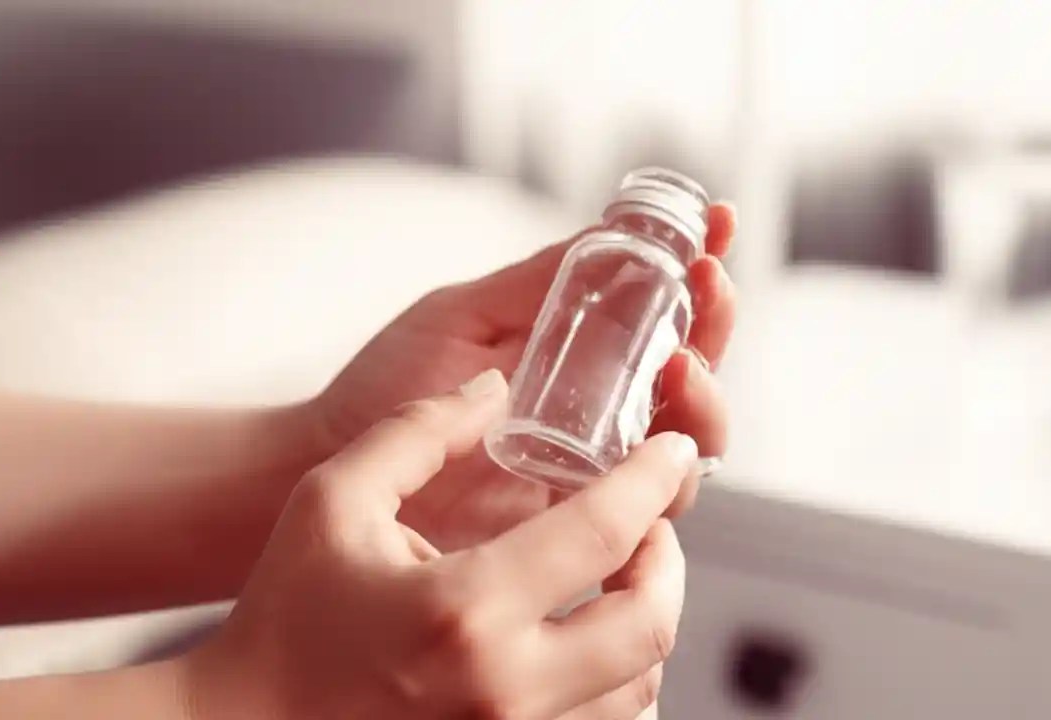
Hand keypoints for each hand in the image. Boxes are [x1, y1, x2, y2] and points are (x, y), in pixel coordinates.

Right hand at [185, 371, 695, 719]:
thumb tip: (495, 390)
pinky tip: (594, 644)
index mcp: (463, 607)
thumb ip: (417, 434)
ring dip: (649, 621)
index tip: (674, 450)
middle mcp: (503, 687)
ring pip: (639, 686)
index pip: (603, 534)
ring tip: (624, 577)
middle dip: (668, 560)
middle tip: (652, 524)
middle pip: (649, 624)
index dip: (653, 480)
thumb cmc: (283, 616)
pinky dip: (621, 682)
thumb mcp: (333, 501)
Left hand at [314, 204, 736, 548]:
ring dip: (705, 398)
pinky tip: (664, 447)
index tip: (718, 223)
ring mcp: (594, 468)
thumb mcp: (464, 315)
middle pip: (695, 373)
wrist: (332, 460)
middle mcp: (601, 411)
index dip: (698, 269)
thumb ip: (536, 282)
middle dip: (716, 326)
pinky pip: (650, 507)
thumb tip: (610, 227)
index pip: (663, 311)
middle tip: (709, 285)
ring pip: (690, 440)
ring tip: (680, 365)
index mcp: (581, 354)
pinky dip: (672, 477)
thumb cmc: (390, 383)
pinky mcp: (578, 524)